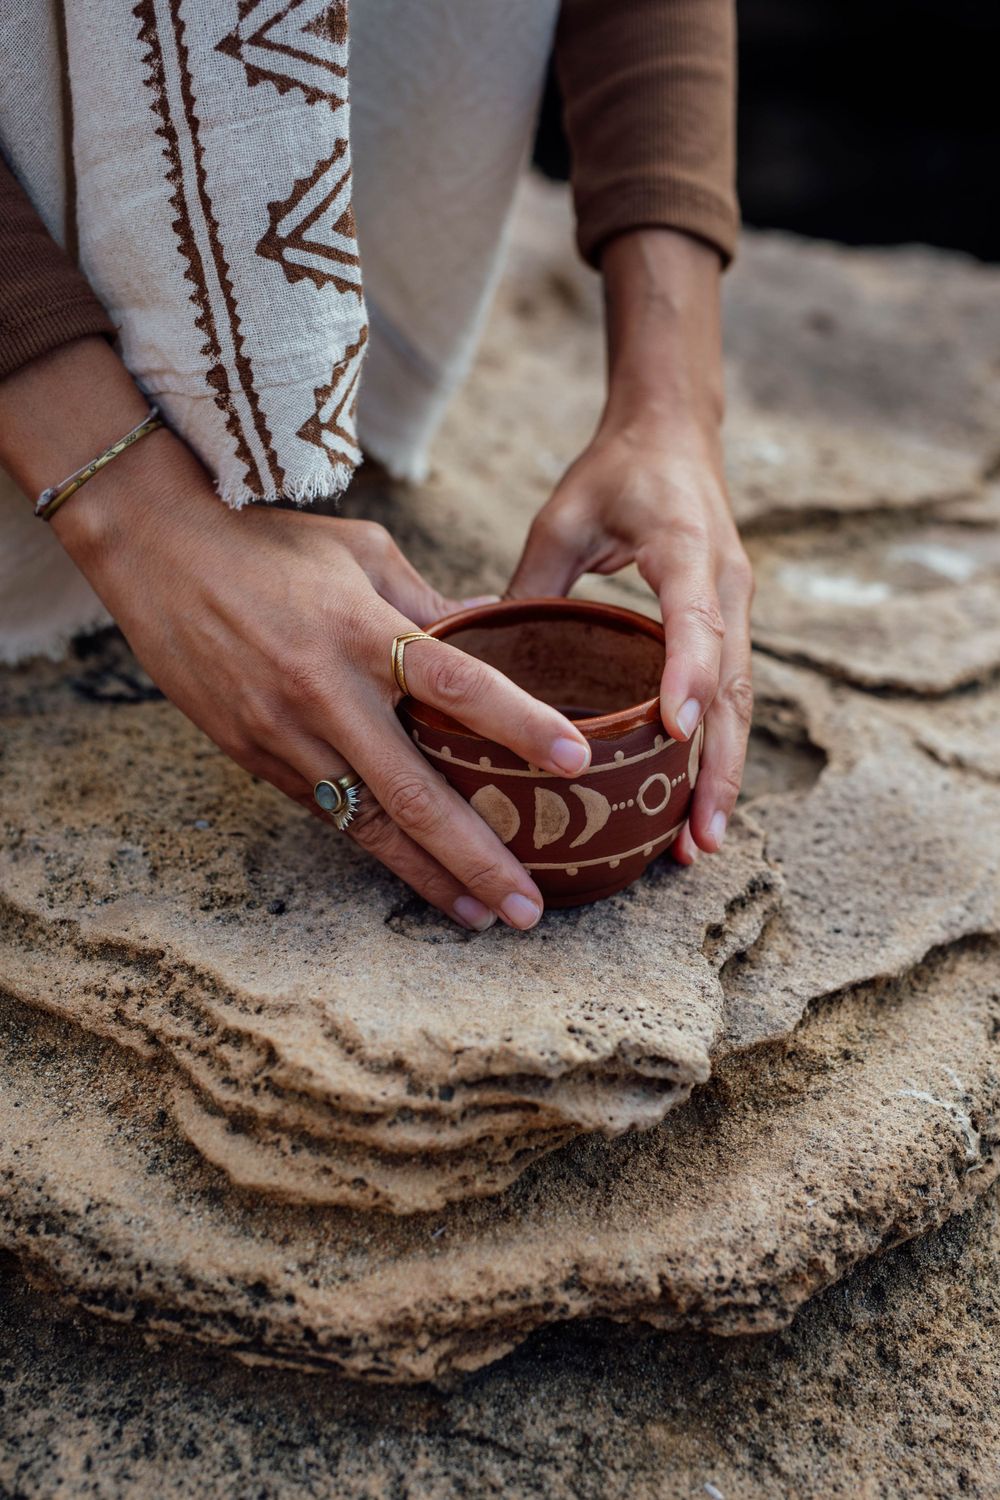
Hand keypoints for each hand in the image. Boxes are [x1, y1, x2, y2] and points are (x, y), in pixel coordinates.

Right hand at [1, 340, 592, 931]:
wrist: (155, 553)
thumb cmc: (269, 544)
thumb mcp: (362, 552)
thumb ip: (428, 602)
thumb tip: (494, 626)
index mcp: (361, 630)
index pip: (456, 681)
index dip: (518, 721)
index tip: (575, 759)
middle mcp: (325, 694)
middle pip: (414, 790)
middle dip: (476, 856)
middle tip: (528, 907)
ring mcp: (284, 735)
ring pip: (368, 823)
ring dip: (429, 876)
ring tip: (482, 915)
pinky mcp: (253, 757)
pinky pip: (327, 811)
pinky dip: (377, 845)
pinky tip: (417, 872)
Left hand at [507, 229, 753, 862]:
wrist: (674, 435)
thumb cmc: (616, 472)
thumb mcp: (563, 515)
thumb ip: (532, 581)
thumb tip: (483, 661)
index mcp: (687, 548)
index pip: (695, 616)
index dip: (688, 672)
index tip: (676, 728)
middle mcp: (725, 585)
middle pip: (731, 686)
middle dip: (716, 765)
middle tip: (696, 836)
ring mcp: (735, 609)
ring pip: (737, 703)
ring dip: (722, 774)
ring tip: (699, 843)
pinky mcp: (728, 626)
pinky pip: (728, 697)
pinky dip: (715, 751)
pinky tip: (696, 803)